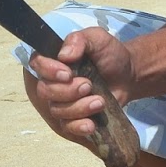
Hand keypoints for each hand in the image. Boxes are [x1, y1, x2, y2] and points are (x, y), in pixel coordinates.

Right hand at [23, 28, 134, 147]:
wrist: (128, 75)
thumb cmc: (110, 55)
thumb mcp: (97, 39)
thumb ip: (79, 40)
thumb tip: (63, 55)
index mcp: (55, 60)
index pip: (37, 64)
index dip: (48, 70)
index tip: (68, 73)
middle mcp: (53, 81)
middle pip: (45, 91)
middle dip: (67, 91)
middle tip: (89, 85)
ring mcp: (62, 102)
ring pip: (57, 110)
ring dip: (78, 107)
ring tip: (100, 101)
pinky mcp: (73, 119)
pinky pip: (67, 127)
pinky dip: (78, 126)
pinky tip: (91, 124)